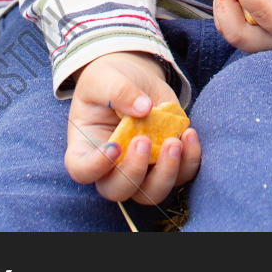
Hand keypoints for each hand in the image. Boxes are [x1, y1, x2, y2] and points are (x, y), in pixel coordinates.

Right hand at [64, 51, 199, 206]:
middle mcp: (110, 167)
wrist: (133, 78)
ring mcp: (140, 168)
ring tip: (175, 141)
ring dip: (166, 173)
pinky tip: (189, 135)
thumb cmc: (109, 80)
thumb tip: (144, 108)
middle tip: (144, 140)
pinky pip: (181, 175)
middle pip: (118, 190)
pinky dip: (189, 161)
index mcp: (85, 148)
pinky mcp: (165, 161)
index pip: (83, 171)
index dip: (96, 167)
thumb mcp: (105, 78)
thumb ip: (119, 91)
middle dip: (134, 173)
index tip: (114, 146)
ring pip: (151, 193)